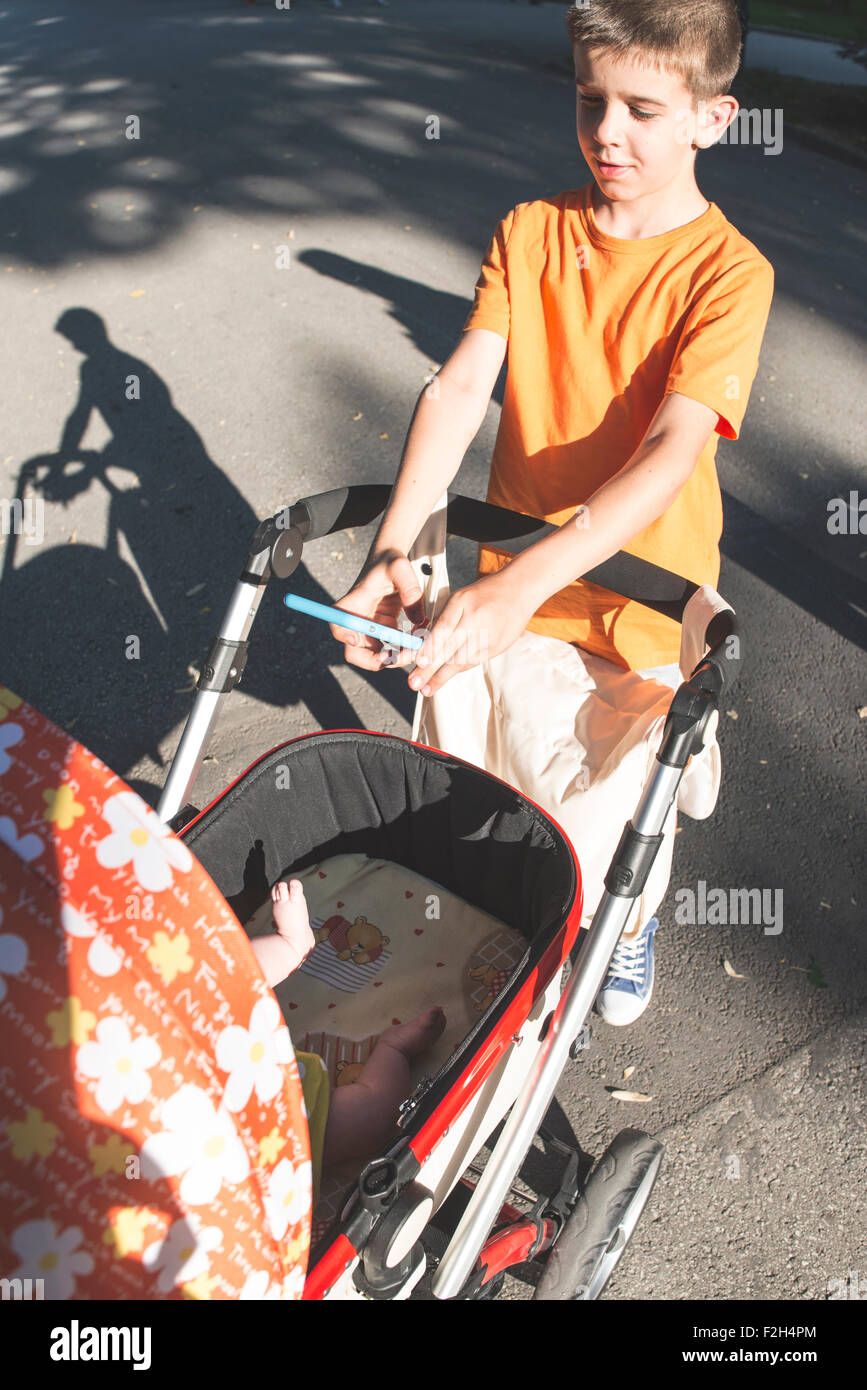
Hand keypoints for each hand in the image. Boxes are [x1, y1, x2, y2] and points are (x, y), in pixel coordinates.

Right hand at [329, 549, 426, 671]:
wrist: (392, 562)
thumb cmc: (391, 562)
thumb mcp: (401, 568)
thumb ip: (410, 589)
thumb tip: (418, 620)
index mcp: (355, 602)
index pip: (339, 622)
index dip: (343, 635)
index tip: (357, 639)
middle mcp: (358, 620)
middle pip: (354, 652)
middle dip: (375, 661)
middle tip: (396, 657)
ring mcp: (370, 628)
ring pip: (375, 656)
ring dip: (394, 658)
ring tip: (416, 648)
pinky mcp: (383, 631)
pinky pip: (390, 649)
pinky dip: (404, 650)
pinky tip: (419, 638)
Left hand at [408, 569, 533, 696]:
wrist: (519, 590)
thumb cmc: (484, 593)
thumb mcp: (460, 597)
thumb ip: (443, 617)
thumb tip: (423, 641)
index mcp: (463, 603)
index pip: (444, 628)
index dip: (431, 646)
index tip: (419, 661)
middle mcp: (476, 621)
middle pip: (450, 649)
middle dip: (430, 669)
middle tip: (414, 683)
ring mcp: (488, 636)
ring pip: (462, 660)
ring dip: (442, 676)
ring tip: (426, 689)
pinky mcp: (497, 647)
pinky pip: (473, 661)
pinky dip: (457, 670)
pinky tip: (443, 678)